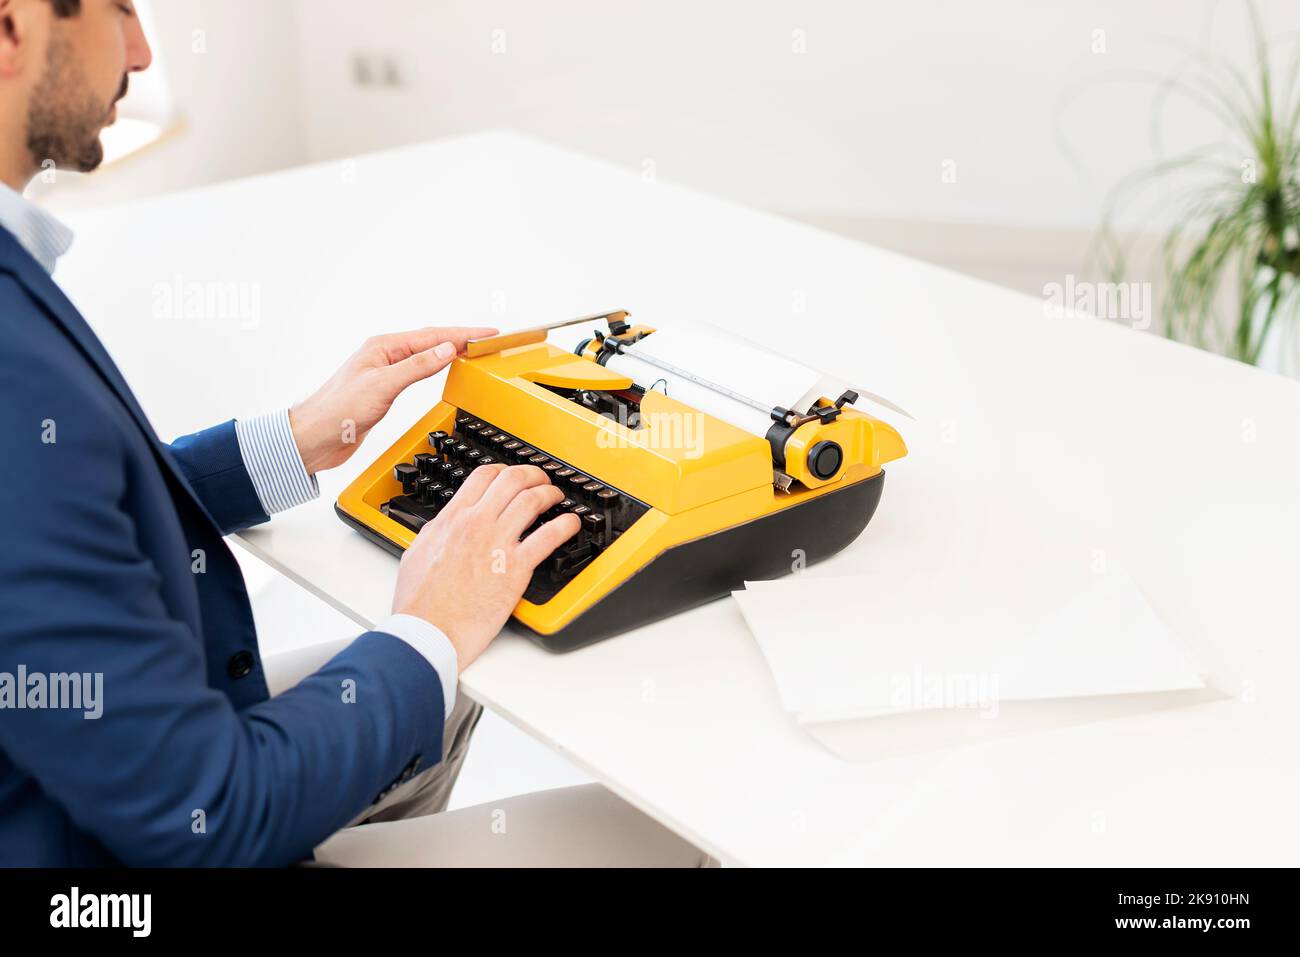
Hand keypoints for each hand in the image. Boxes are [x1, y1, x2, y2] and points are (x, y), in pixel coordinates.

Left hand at [289, 326, 495, 473]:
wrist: (315, 438)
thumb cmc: (338, 411)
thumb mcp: (383, 386)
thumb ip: (416, 367)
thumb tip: (446, 350)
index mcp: (383, 347)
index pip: (432, 336)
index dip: (463, 334)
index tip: (486, 333)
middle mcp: (385, 356)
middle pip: (431, 341)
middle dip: (461, 338)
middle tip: (487, 338)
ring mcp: (385, 372)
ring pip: (426, 355)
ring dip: (450, 350)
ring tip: (472, 348)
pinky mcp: (385, 390)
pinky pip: (418, 371)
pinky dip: (437, 366)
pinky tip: (444, 367)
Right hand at [391, 465, 581, 669]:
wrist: (429, 630)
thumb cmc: (420, 601)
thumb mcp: (418, 552)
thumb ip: (436, 532)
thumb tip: (444, 524)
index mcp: (452, 518)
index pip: (484, 475)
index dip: (503, 470)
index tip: (511, 475)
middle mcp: (477, 524)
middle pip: (513, 480)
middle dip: (532, 474)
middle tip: (541, 480)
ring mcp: (498, 543)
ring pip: (533, 501)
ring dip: (550, 494)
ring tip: (557, 498)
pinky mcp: (516, 568)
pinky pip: (549, 537)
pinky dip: (566, 526)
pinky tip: (572, 525)